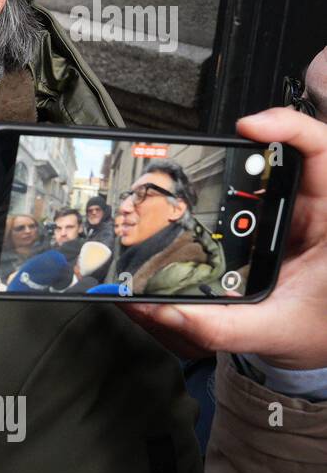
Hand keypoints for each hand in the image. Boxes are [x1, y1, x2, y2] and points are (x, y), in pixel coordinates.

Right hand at [126, 107, 326, 369]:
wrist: (319, 345)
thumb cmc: (313, 333)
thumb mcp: (269, 332)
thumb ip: (215, 325)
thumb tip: (161, 308)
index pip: (322, 153)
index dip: (289, 128)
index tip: (249, 127)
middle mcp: (315, 212)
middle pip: (290, 150)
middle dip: (248, 144)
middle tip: (209, 149)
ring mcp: (297, 214)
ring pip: (271, 167)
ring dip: (237, 163)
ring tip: (201, 165)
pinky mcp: (279, 221)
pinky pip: (257, 188)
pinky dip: (231, 184)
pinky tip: (207, 189)